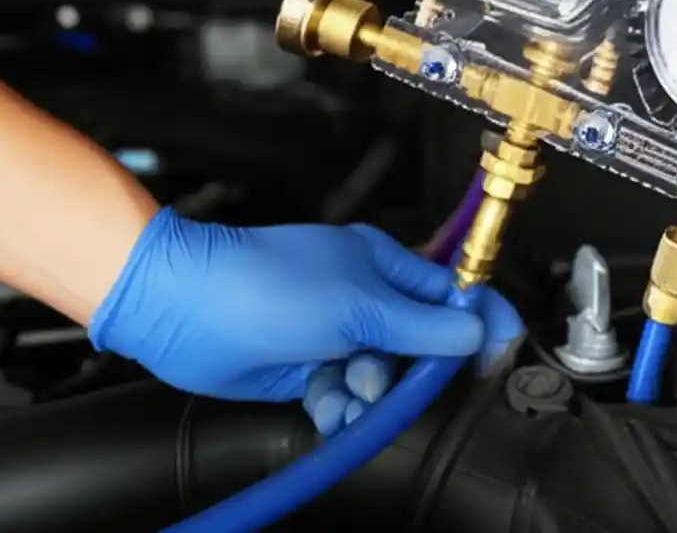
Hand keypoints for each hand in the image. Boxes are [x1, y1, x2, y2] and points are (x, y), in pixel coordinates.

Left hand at [89, 208, 523, 432]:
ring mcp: (336, 335)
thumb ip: (425, 325)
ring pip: (382, 379)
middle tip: (389, 380)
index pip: (454, 294)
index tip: (493, 359)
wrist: (183, 309)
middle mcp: (366, 299)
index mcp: (385, 266)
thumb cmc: (268, 287)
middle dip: (409, 372)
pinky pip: (344, 398)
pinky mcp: (308, 369)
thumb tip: (480, 331)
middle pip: (421, 346)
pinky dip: (338, 408)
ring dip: (370, 397)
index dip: (479, 324)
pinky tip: (325, 408)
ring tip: (345, 396)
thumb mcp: (359, 306)